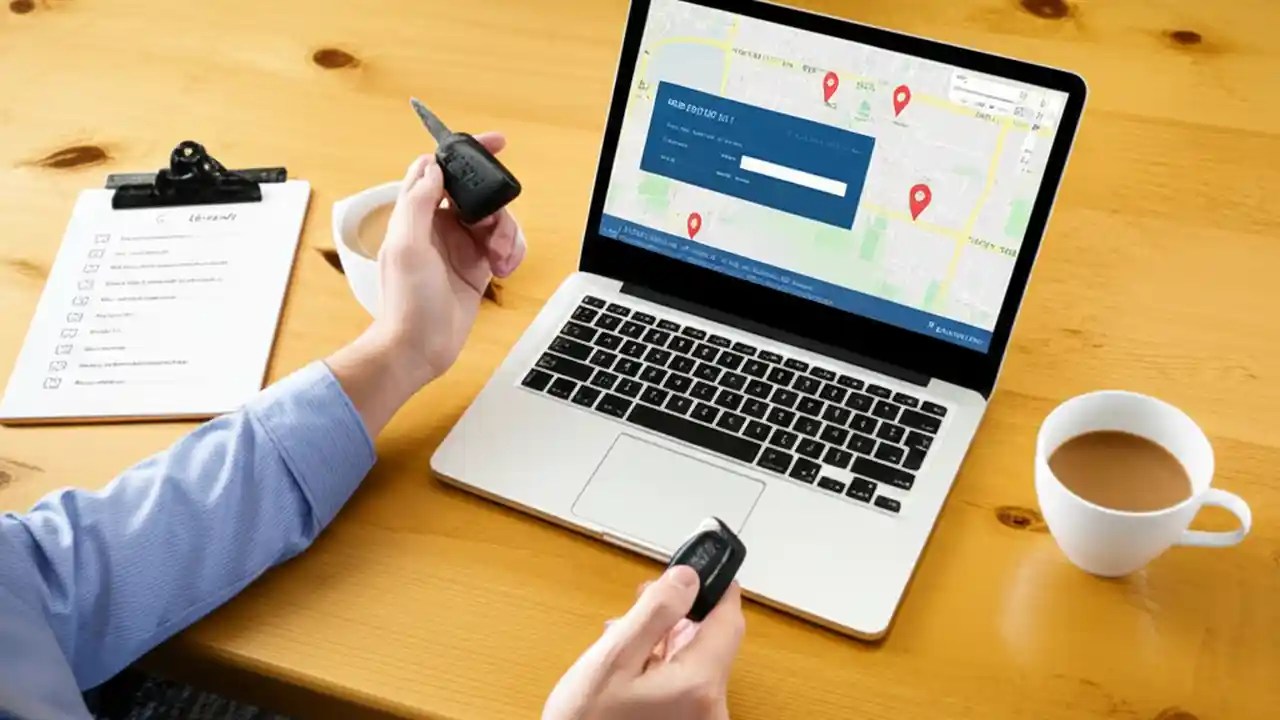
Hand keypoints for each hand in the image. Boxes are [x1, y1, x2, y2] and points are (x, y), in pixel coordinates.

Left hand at [375, 132, 524, 384]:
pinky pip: (504, 246)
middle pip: (477, 194)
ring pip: (495, 219)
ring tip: (500, 258)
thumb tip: (434, 168)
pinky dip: (511, 252)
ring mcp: (460, 246)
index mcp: (416, 214)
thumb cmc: (408, 302)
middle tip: (495, 227)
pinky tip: (504, 269)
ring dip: (506, 234)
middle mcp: (438, 225)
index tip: (496, 145)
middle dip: (496, 206)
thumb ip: (418, 203)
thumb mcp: (408, 246)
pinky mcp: (478, 266)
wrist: (421, 348)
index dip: (465, 152)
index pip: (438, 168)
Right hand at [543, 566, 744, 719]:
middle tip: (644, 598)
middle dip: (679, 613)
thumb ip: (654, 613)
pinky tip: (632, 661)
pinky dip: (663, 663)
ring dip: (667, 638)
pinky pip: (686, 681)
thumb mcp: (612, 659)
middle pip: (710, 639)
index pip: (729, 620)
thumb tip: (688, 577)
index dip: (716, 588)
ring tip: (626, 632)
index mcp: (699, 684)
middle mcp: (711, 706)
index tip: (701, 564)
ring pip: (695, 659)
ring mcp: (700, 718)